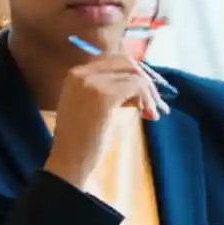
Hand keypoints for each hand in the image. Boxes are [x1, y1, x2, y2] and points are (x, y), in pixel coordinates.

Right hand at [44, 54, 168, 187]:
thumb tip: (140, 85)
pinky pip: (137, 87)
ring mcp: (92, 84)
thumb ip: (110, 92)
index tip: (146, 91)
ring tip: (153, 112)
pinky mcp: (105, 97)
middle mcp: (82, 74)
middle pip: (126, 63)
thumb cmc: (81, 142)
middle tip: (155, 101)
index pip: (113, 61)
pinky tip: (150, 115)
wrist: (68, 163)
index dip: (134, 74)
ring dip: (150, 93)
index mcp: (75, 75)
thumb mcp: (92, 108)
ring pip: (134, 75)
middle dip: (145, 80)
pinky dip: (148, 100)